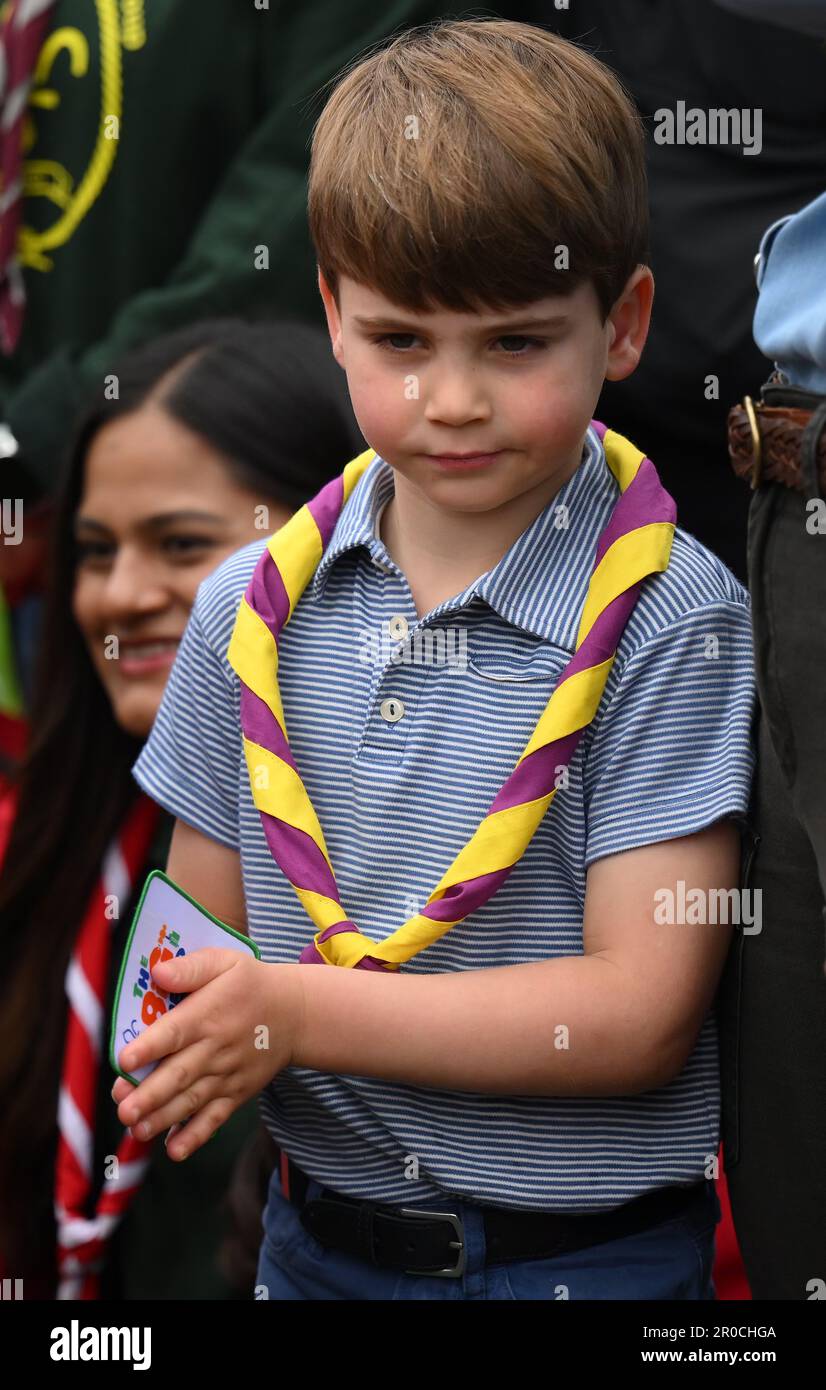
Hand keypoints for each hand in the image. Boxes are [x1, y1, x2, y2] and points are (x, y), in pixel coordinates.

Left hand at [110, 948, 303, 1161]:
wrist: (296, 1015)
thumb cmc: (250, 985)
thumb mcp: (225, 962)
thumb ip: (191, 967)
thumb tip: (157, 972)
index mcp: (207, 1014)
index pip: (175, 1032)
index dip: (150, 1047)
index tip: (125, 1061)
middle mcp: (215, 1049)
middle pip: (179, 1074)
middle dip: (150, 1095)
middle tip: (124, 1110)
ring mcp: (226, 1075)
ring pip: (192, 1100)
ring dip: (163, 1118)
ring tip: (137, 1130)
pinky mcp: (236, 1094)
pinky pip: (215, 1118)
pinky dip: (196, 1135)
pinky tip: (175, 1150)